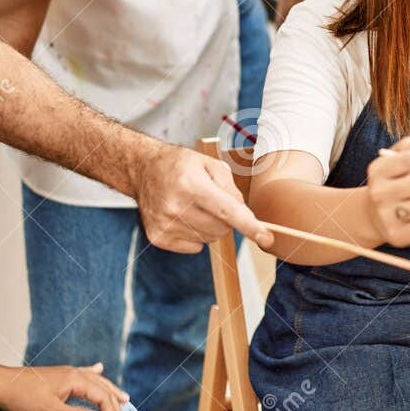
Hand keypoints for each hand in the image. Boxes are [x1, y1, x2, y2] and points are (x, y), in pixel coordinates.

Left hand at [0, 362, 130, 410]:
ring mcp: (66, 372)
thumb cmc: (24, 399)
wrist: (0, 384)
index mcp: (76, 380)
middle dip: (115, 405)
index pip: (101, 398)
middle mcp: (74, 373)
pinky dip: (94, 373)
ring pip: (95, 380)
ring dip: (109, 391)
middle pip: (102, 388)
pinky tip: (99, 368)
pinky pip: (83, 372)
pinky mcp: (58, 375)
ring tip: (123, 397)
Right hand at [130, 141, 273, 252]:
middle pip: (222, 227)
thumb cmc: (181, 165)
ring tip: (194, 206)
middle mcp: (175, 206)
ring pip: (210, 239)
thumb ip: (231, 187)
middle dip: (226, 218)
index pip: (227, 210)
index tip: (266, 238)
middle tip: (212, 200)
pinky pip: (195, 247)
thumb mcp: (210, 163)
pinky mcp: (158, 237)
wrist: (143, 169)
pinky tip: (183, 216)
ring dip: (211, 226)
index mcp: (191, 184)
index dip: (249, 225)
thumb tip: (242, 214)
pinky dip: (196, 234)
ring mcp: (165, 224)